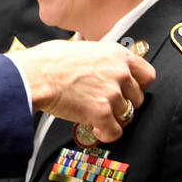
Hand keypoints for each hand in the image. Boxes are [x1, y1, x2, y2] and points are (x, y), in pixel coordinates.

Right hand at [7, 40, 154, 141]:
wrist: (34, 75)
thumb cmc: (48, 60)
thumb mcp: (81, 47)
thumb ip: (98, 58)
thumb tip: (95, 65)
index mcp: (116, 55)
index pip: (147, 74)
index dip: (139, 86)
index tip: (130, 92)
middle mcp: (119, 73)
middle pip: (138, 97)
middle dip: (126, 104)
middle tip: (110, 107)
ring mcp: (112, 93)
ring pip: (127, 115)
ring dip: (114, 119)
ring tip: (99, 118)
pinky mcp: (101, 112)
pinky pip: (115, 132)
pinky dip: (106, 134)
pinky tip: (95, 130)